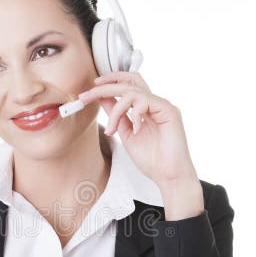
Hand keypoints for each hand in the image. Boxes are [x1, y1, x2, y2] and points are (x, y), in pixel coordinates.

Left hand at [78, 71, 198, 188]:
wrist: (169, 176)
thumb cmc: (151, 159)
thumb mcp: (126, 133)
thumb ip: (117, 115)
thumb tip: (102, 98)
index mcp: (146, 108)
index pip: (129, 84)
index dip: (111, 81)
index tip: (92, 87)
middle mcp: (155, 103)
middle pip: (128, 82)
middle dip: (104, 87)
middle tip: (86, 96)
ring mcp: (163, 105)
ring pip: (132, 92)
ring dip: (116, 109)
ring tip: (112, 130)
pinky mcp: (169, 111)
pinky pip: (145, 101)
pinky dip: (135, 114)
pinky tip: (136, 130)